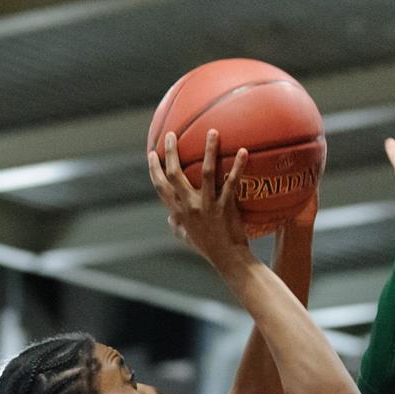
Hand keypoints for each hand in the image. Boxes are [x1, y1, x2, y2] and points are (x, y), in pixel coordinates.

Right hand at [148, 129, 251, 270]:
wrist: (228, 260)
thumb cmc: (209, 249)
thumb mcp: (187, 239)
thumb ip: (176, 227)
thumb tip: (169, 218)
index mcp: (178, 213)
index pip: (160, 187)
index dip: (154, 169)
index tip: (151, 153)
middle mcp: (189, 207)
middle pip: (175, 175)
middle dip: (170, 153)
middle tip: (171, 135)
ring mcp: (207, 206)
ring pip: (205, 173)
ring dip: (209, 150)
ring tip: (213, 132)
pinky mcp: (225, 208)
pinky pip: (231, 183)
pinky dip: (237, 166)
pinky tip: (243, 151)